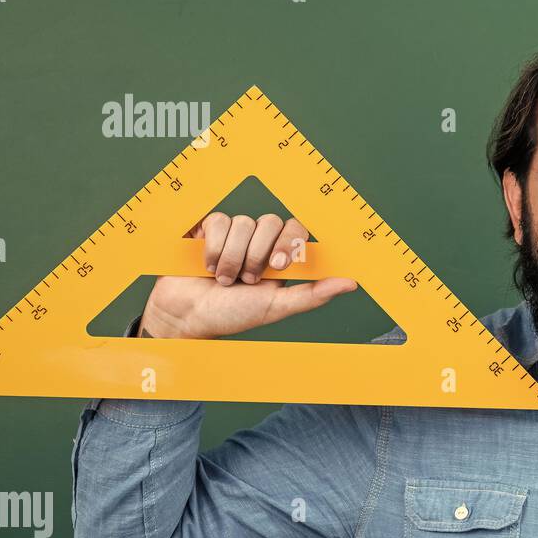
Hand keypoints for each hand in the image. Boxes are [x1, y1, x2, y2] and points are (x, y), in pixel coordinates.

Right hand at [140, 212, 356, 338]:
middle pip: (271, 222)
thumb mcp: (276, 308)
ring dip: (232, 257)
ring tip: (224, 278)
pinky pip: (218, 220)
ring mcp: (233, 234)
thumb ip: (313, 295)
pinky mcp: (206, 229)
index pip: (295, 228)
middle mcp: (258, 241)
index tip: (276, 265)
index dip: (288, 242)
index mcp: (279, 256)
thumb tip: (351, 283)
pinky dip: (212, 248)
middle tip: (246, 279)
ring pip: (243, 222)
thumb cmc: (232, 315)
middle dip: (256, 254)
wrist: (186, 317)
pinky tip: (206, 265)